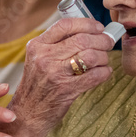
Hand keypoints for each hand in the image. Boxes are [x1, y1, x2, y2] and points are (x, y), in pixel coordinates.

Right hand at [4, 17, 114, 136]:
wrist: (28, 113)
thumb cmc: (37, 84)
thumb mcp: (37, 58)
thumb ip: (55, 44)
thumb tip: (87, 31)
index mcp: (37, 45)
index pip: (65, 25)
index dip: (87, 23)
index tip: (98, 27)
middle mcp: (45, 57)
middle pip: (82, 39)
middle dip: (101, 40)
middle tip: (108, 42)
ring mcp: (56, 74)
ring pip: (90, 56)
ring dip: (103, 57)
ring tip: (104, 60)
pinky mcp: (67, 90)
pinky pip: (95, 76)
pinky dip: (104, 72)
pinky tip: (104, 72)